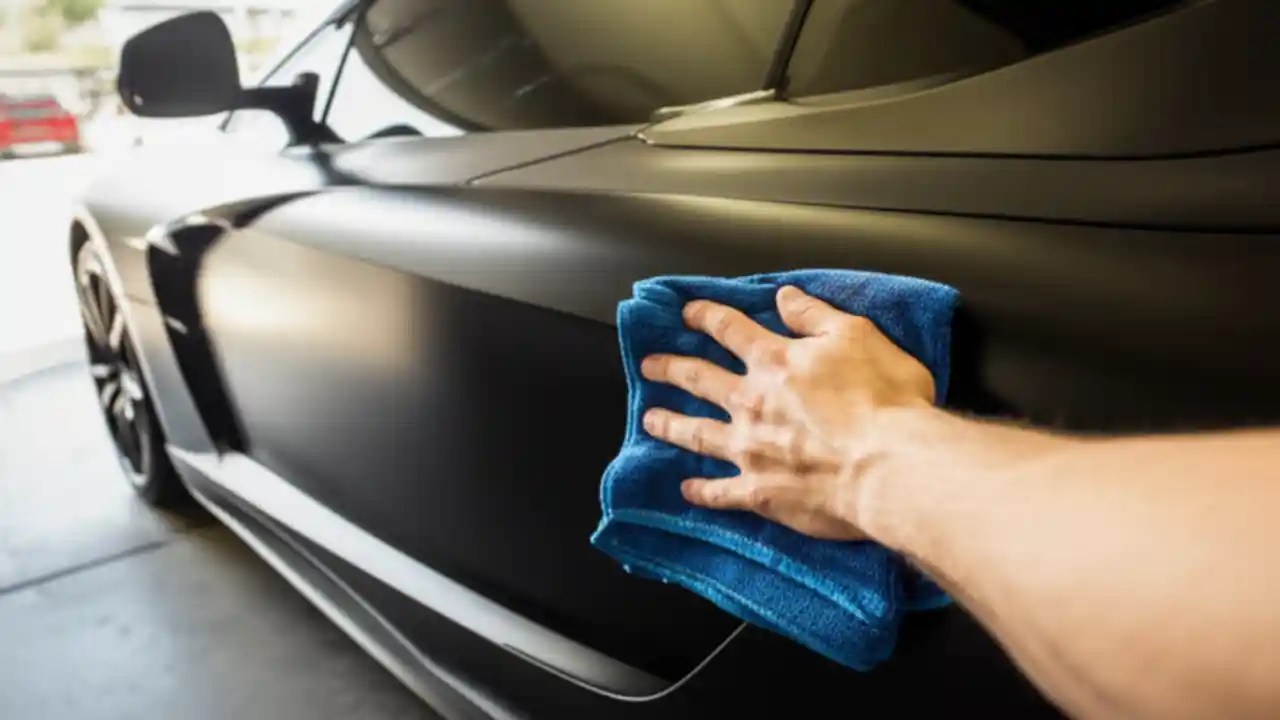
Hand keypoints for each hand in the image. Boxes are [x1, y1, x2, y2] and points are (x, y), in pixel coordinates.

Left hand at [641, 286, 934, 539]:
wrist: (885, 467)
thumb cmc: (883, 401)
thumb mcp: (858, 336)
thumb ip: (815, 316)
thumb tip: (784, 297)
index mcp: (776, 361)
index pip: (730, 330)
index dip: (706, 317)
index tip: (687, 313)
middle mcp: (752, 402)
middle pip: (699, 379)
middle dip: (671, 368)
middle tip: (649, 365)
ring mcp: (750, 449)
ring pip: (696, 434)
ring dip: (670, 424)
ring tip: (649, 419)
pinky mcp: (758, 491)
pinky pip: (719, 493)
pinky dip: (701, 492)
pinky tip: (686, 489)